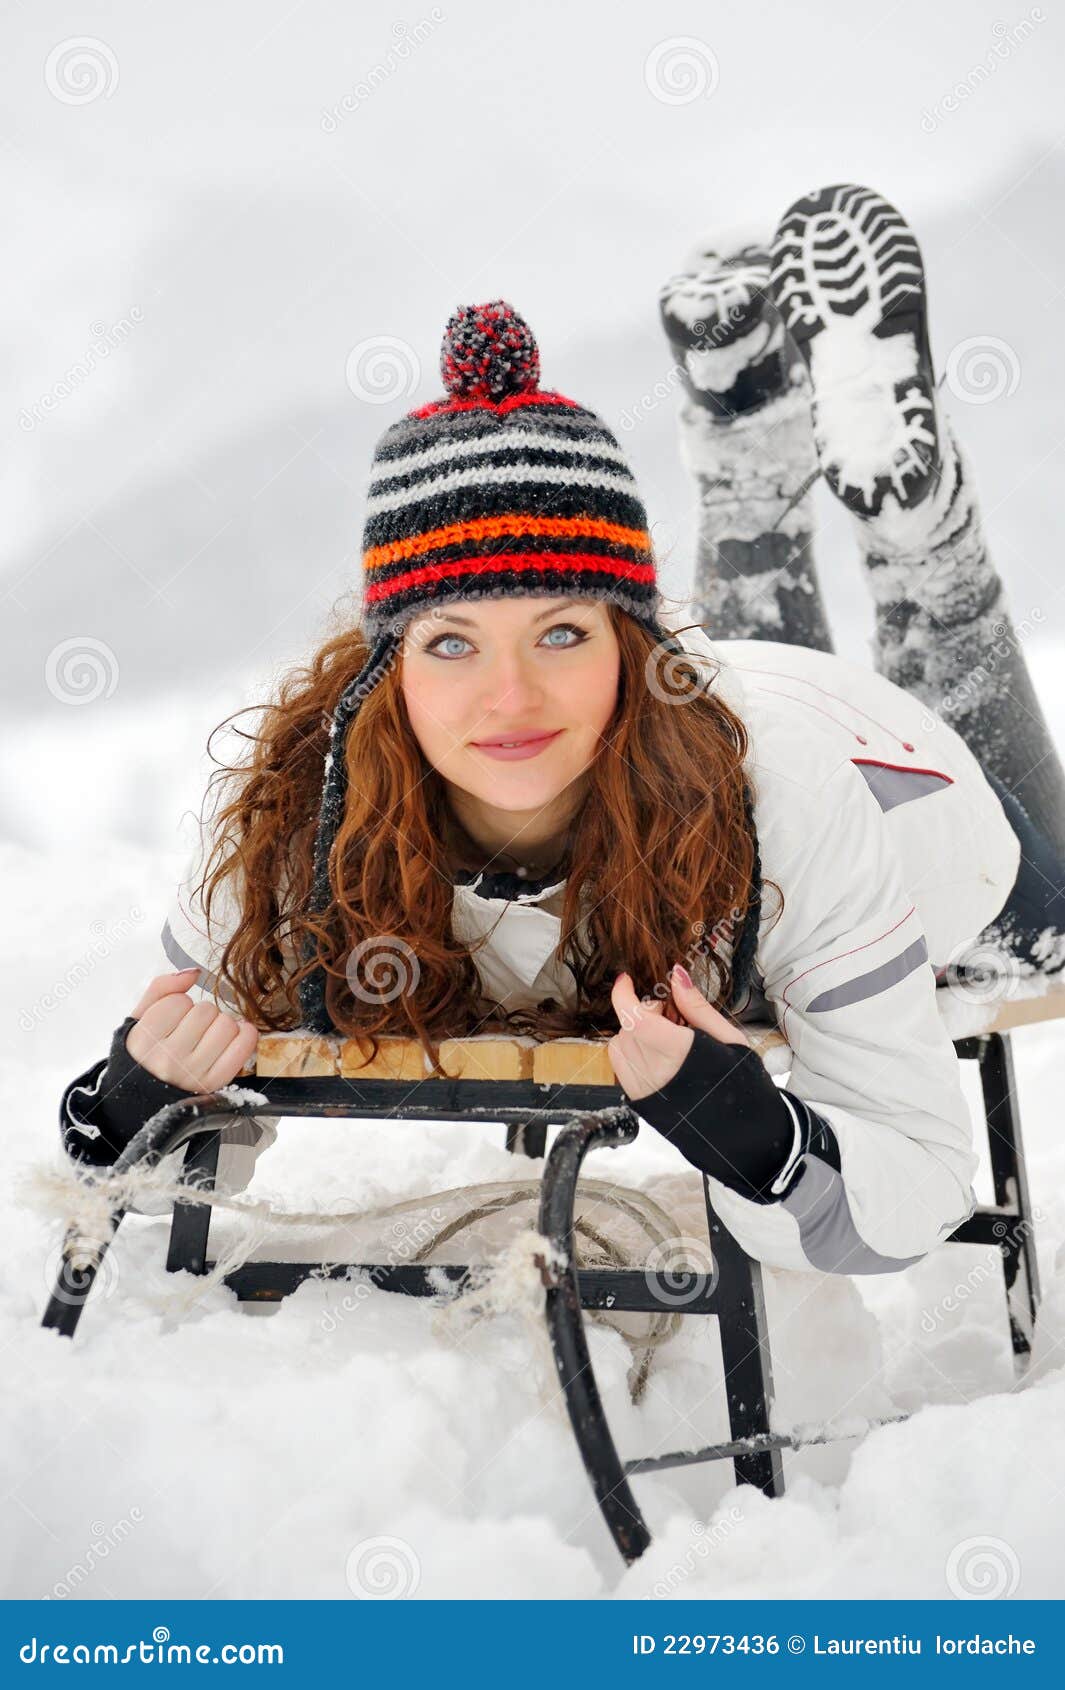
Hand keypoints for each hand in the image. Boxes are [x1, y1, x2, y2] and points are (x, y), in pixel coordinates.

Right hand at [126, 967, 258, 1092]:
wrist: (143, 1095)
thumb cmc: (144, 1052)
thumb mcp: (139, 1019)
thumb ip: (161, 988)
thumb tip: (194, 972)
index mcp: (143, 1041)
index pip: (179, 1001)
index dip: (179, 1004)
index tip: (172, 1018)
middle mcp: (167, 1059)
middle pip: (206, 1011)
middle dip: (201, 1013)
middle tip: (191, 1028)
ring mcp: (192, 1074)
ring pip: (227, 1025)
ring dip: (221, 1024)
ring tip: (207, 1035)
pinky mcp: (214, 1084)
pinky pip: (243, 1047)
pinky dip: (245, 1035)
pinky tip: (235, 1034)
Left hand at [607, 965, 749, 1101]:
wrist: (746, 1133)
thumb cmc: (744, 1085)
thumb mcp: (730, 1038)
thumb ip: (697, 1007)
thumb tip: (677, 976)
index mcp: (679, 1053)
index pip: (634, 1017)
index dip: (623, 994)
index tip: (626, 981)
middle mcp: (656, 1073)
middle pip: (628, 1027)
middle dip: (645, 1012)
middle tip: (676, 1018)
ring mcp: (645, 1090)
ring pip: (619, 1045)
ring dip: (634, 1033)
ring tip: (667, 1038)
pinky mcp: (640, 1102)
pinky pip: (620, 1066)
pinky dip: (631, 1052)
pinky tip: (656, 1054)